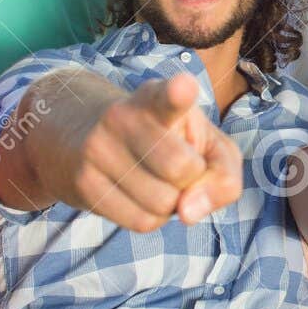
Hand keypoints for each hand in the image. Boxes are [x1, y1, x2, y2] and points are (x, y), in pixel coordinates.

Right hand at [63, 73, 242, 232]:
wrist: (86, 138)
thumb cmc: (167, 141)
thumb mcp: (206, 143)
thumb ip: (223, 174)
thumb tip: (188, 214)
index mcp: (157, 98)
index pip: (166, 96)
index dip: (178, 93)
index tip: (184, 87)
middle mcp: (123, 117)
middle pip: (181, 167)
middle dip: (193, 178)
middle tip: (180, 165)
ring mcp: (99, 149)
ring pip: (162, 203)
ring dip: (173, 204)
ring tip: (158, 179)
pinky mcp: (84, 183)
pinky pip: (141, 221)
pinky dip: (154, 218)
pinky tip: (141, 196)